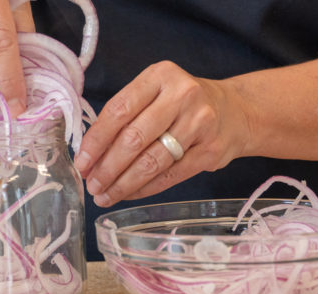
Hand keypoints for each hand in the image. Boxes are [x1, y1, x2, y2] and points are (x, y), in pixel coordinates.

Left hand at [75, 61, 250, 207]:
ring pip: (152, 160)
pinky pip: (170, 175)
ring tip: (105, 195)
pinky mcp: (211, 150)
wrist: (236, 112)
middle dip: (108, 167)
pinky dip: (146, 188)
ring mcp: (200, 123)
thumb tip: (90, 156)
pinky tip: (129, 194)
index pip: (119, 110)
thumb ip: (126, 116)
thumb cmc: (183, 105)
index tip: (81, 163)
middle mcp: (182, 95)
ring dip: (124, 183)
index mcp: (160, 75)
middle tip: (92, 185)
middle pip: (134, 138)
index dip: (96, 141)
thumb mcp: (156, 94)